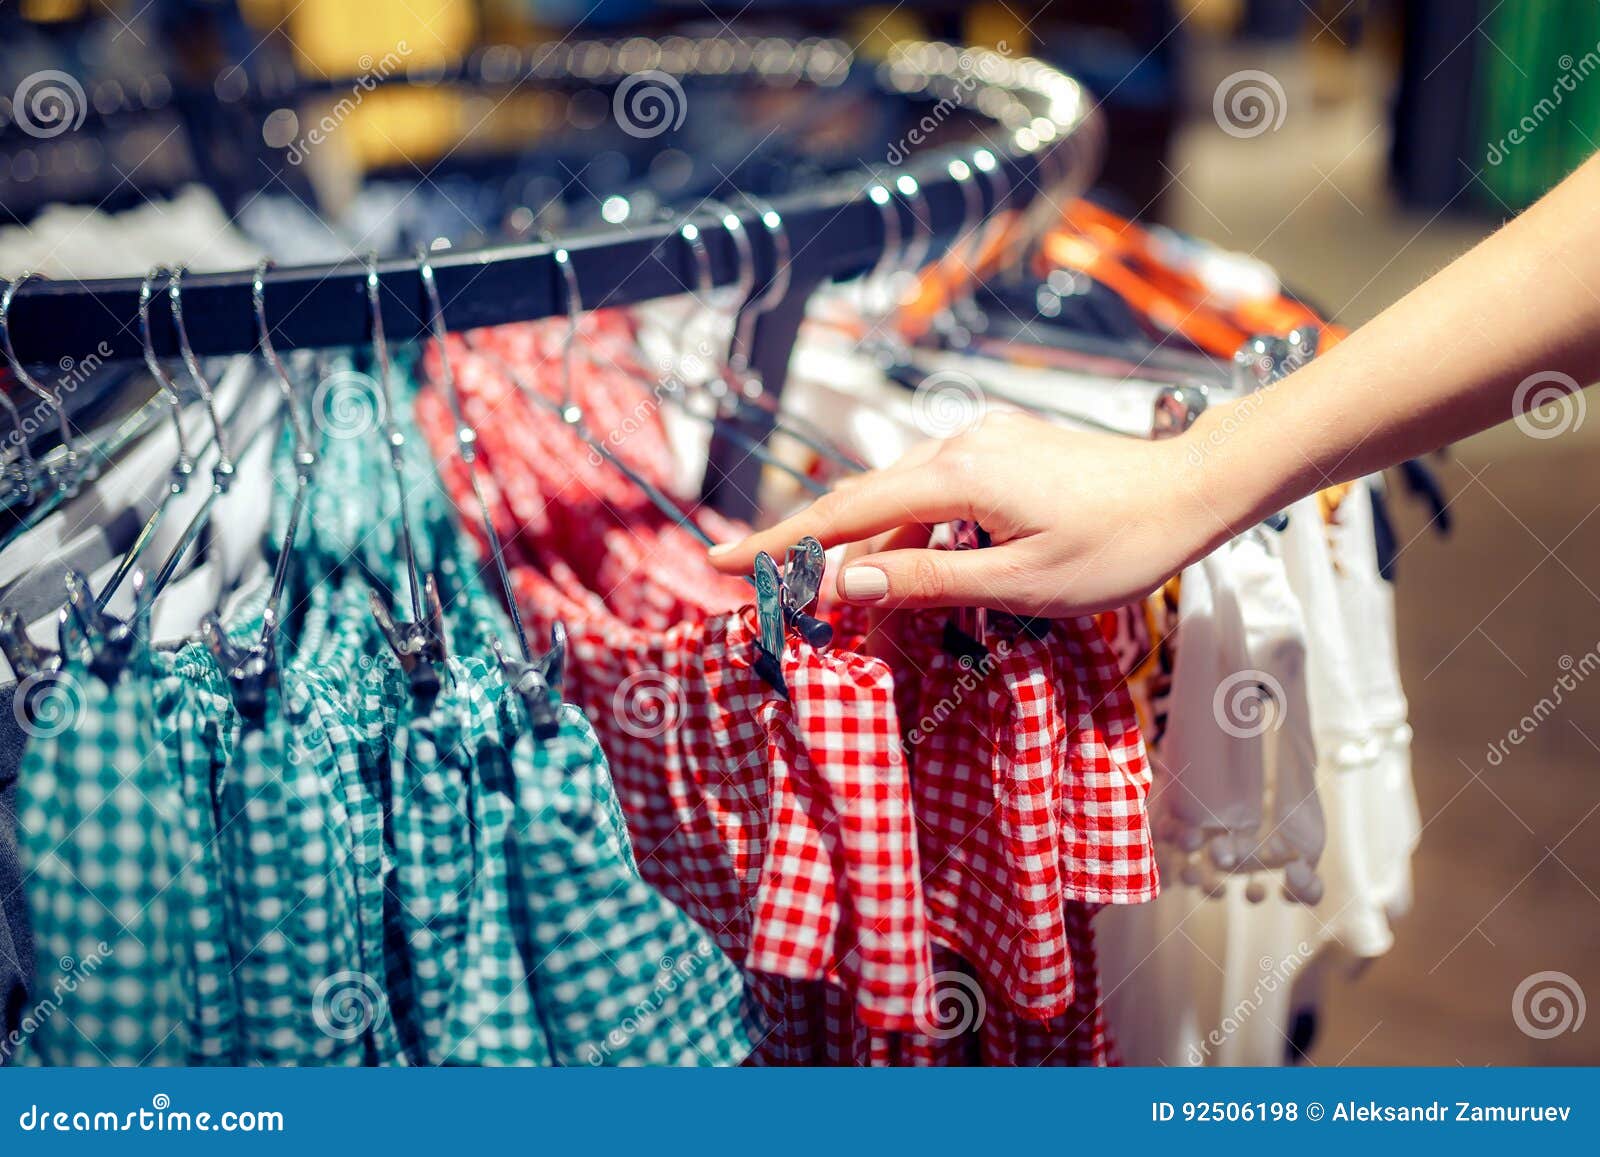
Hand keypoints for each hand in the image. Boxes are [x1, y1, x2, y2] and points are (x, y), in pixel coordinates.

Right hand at [708, 410, 1239, 618]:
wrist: (1192, 488)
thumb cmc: (1119, 544)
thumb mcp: (1023, 583)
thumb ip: (931, 581)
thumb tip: (847, 582)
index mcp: (957, 476)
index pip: (844, 514)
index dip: (778, 543)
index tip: (720, 562)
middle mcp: (959, 445)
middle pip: (862, 501)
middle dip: (808, 544)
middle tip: (761, 584)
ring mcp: (982, 441)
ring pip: (898, 498)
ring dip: (865, 545)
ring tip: (839, 596)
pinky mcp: (1003, 449)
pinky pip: (932, 491)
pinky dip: (906, 530)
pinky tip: (906, 566)